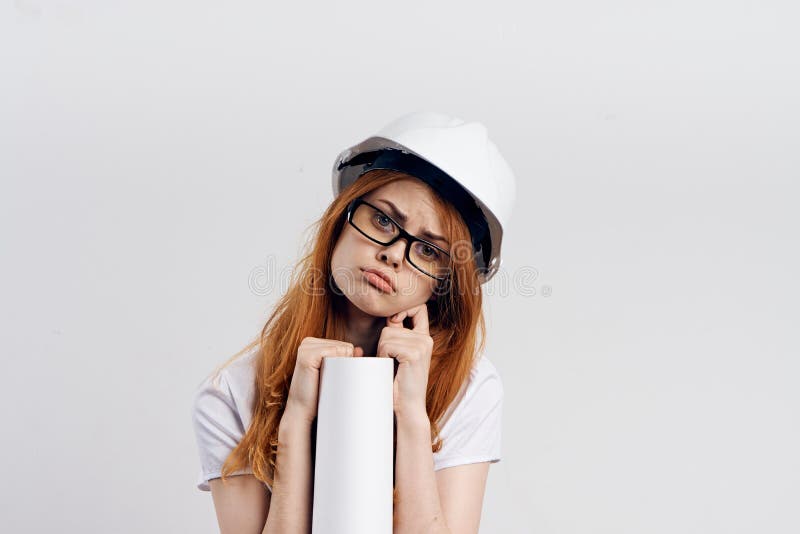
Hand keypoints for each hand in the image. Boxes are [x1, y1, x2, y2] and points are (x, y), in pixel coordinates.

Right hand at [286, 337, 363, 423]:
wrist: (303, 410)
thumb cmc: (318, 393)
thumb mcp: (333, 372)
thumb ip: (345, 358)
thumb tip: (359, 349)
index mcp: (312, 343)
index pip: (343, 346)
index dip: (346, 361)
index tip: (334, 375)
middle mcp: (307, 342)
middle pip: (343, 346)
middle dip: (344, 363)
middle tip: (329, 379)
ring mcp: (305, 348)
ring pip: (340, 349)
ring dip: (340, 365)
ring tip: (326, 378)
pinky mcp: (306, 356)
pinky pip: (333, 352)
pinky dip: (336, 364)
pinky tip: (325, 374)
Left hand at [376, 303, 433, 417]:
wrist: (408, 406)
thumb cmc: (398, 382)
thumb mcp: (399, 353)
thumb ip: (397, 333)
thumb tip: (391, 316)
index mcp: (424, 338)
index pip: (418, 308)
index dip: (403, 309)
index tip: (394, 321)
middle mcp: (425, 339)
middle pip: (391, 325)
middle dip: (383, 343)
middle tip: (391, 362)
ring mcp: (421, 344)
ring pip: (386, 335)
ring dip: (382, 352)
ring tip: (392, 366)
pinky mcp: (414, 352)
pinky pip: (386, 345)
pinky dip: (383, 357)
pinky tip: (392, 368)